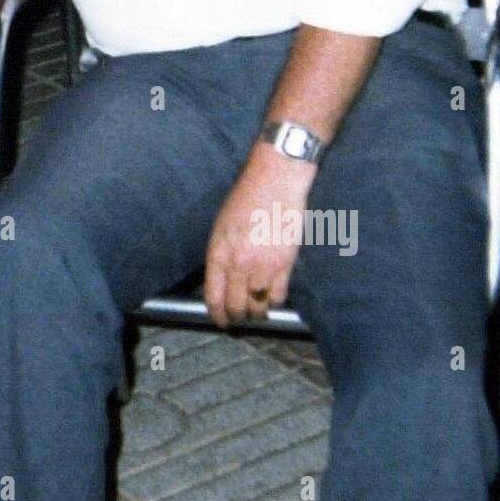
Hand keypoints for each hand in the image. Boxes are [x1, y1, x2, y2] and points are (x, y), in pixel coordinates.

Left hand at [203, 146, 315, 327]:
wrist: (275, 180)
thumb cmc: (247, 197)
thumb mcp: (222, 225)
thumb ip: (221, 255)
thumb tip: (221, 280)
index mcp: (218, 252)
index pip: (213, 296)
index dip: (217, 314)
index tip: (221, 320)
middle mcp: (238, 263)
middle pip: (236, 306)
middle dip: (237, 317)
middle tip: (241, 318)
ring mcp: (262, 266)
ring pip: (258, 306)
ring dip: (258, 312)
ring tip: (258, 310)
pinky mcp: (285, 263)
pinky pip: (278, 296)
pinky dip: (275, 300)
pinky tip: (272, 296)